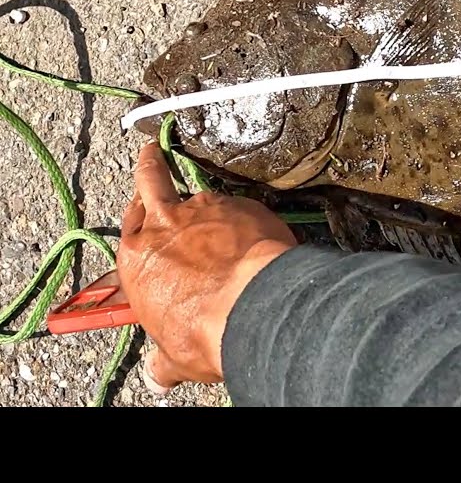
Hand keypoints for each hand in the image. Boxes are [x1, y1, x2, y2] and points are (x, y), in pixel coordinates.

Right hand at [116, 142, 297, 394]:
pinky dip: (248, 218)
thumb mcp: (174, 354)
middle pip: (150, 184)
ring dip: (210, 204)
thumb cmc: (205, 331)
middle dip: (149, 168)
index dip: (137, 217)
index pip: (130, 226)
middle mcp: (165, 225)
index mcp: (137, 258)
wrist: (253, 306)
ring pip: (201, 194)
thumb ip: (164, 358)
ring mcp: (206, 210)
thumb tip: (159, 375)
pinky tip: (260, 237)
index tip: (142, 210)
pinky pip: (243, 207)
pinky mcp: (244, 206)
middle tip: (150, 155)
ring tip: (217, 208)